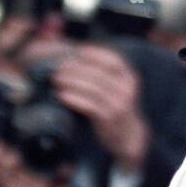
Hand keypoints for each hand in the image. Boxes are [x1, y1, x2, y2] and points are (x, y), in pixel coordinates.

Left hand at [50, 44, 151, 172]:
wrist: (126, 134)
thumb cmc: (114, 104)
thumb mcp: (115, 86)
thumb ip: (101, 72)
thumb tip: (78, 54)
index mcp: (128, 77)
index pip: (113, 61)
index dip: (95, 54)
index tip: (78, 52)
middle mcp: (126, 90)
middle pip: (98, 74)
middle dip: (76, 69)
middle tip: (59, 68)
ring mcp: (118, 105)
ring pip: (93, 89)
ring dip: (72, 82)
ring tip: (57, 80)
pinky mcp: (108, 119)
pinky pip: (89, 106)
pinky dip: (74, 99)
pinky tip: (62, 95)